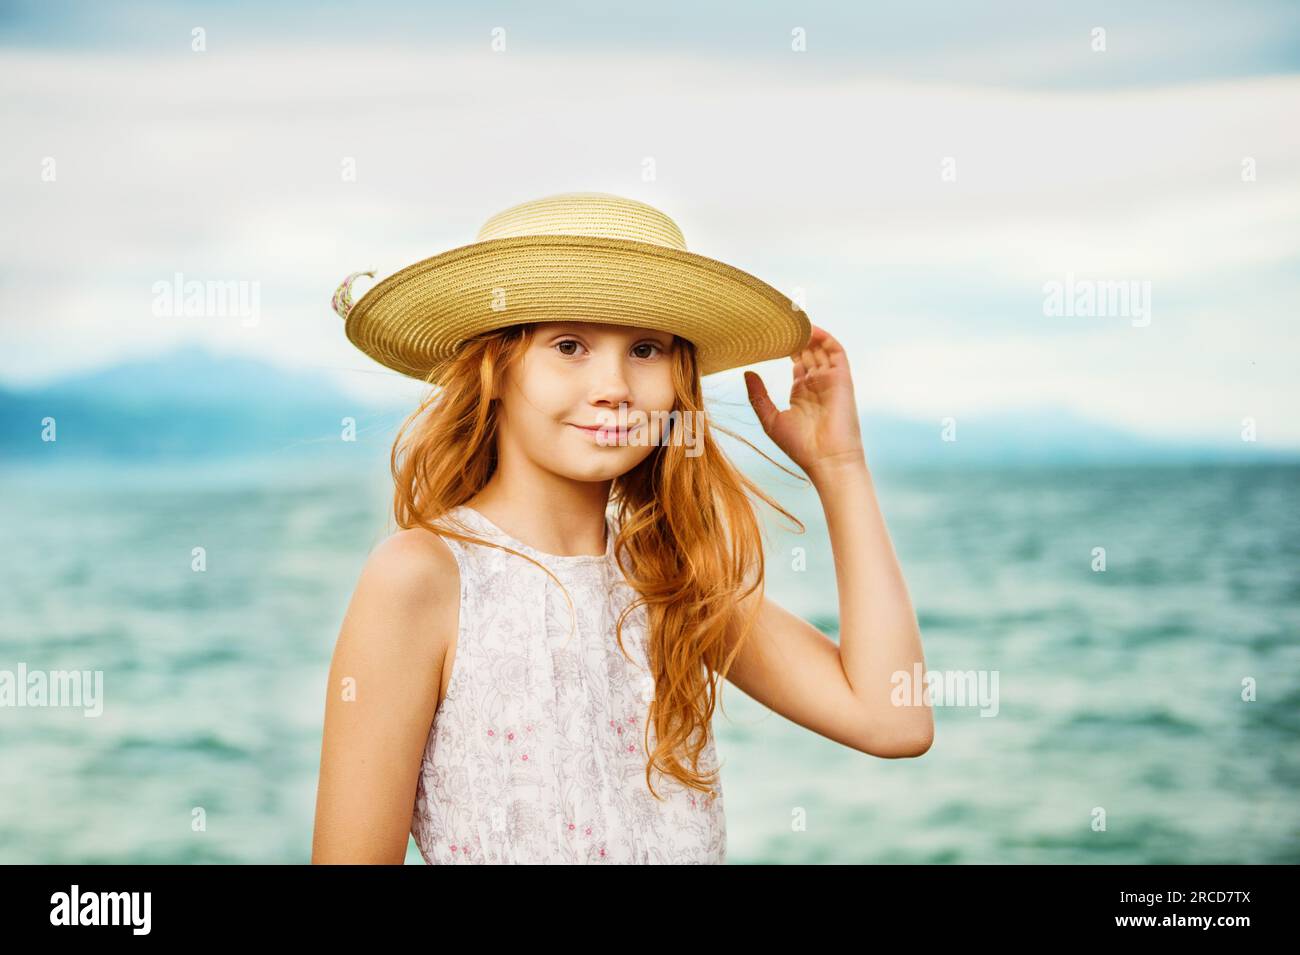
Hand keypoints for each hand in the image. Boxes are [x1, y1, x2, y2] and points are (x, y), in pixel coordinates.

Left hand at [744, 325, 865, 479]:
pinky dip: (824, 337)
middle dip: (795, 334)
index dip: (783, 345)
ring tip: (791, 318)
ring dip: (808, 332)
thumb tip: (747, 372)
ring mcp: (830, 379)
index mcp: (802, 392)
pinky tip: (808, 329)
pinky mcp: (842, 378)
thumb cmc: (800, 446)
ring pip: (820, 347)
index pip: (795, 360)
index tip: (768, 332)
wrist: (827, 461)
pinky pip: (835, 351)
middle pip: (807, 350)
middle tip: (779, 317)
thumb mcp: (771, 419)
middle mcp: (817, 383)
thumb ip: (758, 396)